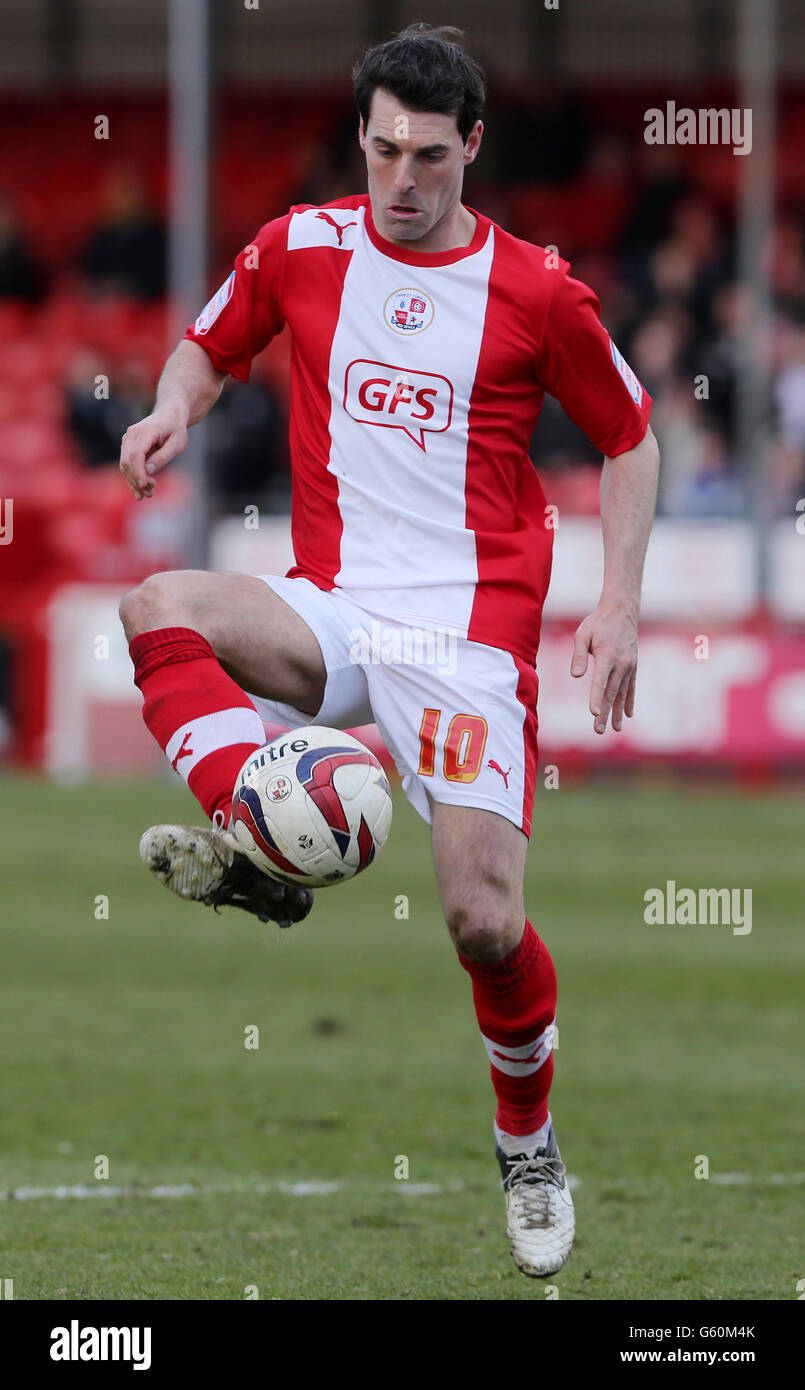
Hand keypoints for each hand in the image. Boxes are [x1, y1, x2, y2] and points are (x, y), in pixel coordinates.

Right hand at [119, 409, 187, 499]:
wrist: (169, 416)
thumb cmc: (175, 429)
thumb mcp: (177, 444)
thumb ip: (163, 456)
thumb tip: (149, 470)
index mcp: (145, 431)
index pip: (136, 454)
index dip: (139, 472)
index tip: (146, 485)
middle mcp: (131, 434)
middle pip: (127, 461)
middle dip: (137, 480)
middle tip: (151, 493)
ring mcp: (127, 439)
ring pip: (125, 464)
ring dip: (134, 481)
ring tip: (148, 494)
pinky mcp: (127, 446)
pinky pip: (126, 464)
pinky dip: (132, 478)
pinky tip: (139, 491)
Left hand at [570, 603, 637, 733]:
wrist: (621, 612)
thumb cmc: (597, 623)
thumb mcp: (582, 634)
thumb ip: (578, 655)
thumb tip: (575, 676)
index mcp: (607, 656)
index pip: (600, 681)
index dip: (596, 698)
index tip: (594, 713)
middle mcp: (621, 664)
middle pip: (611, 692)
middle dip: (605, 713)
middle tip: (599, 730)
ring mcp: (629, 666)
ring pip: (622, 693)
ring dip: (618, 712)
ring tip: (615, 729)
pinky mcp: (633, 667)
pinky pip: (631, 688)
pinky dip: (629, 702)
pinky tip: (628, 715)